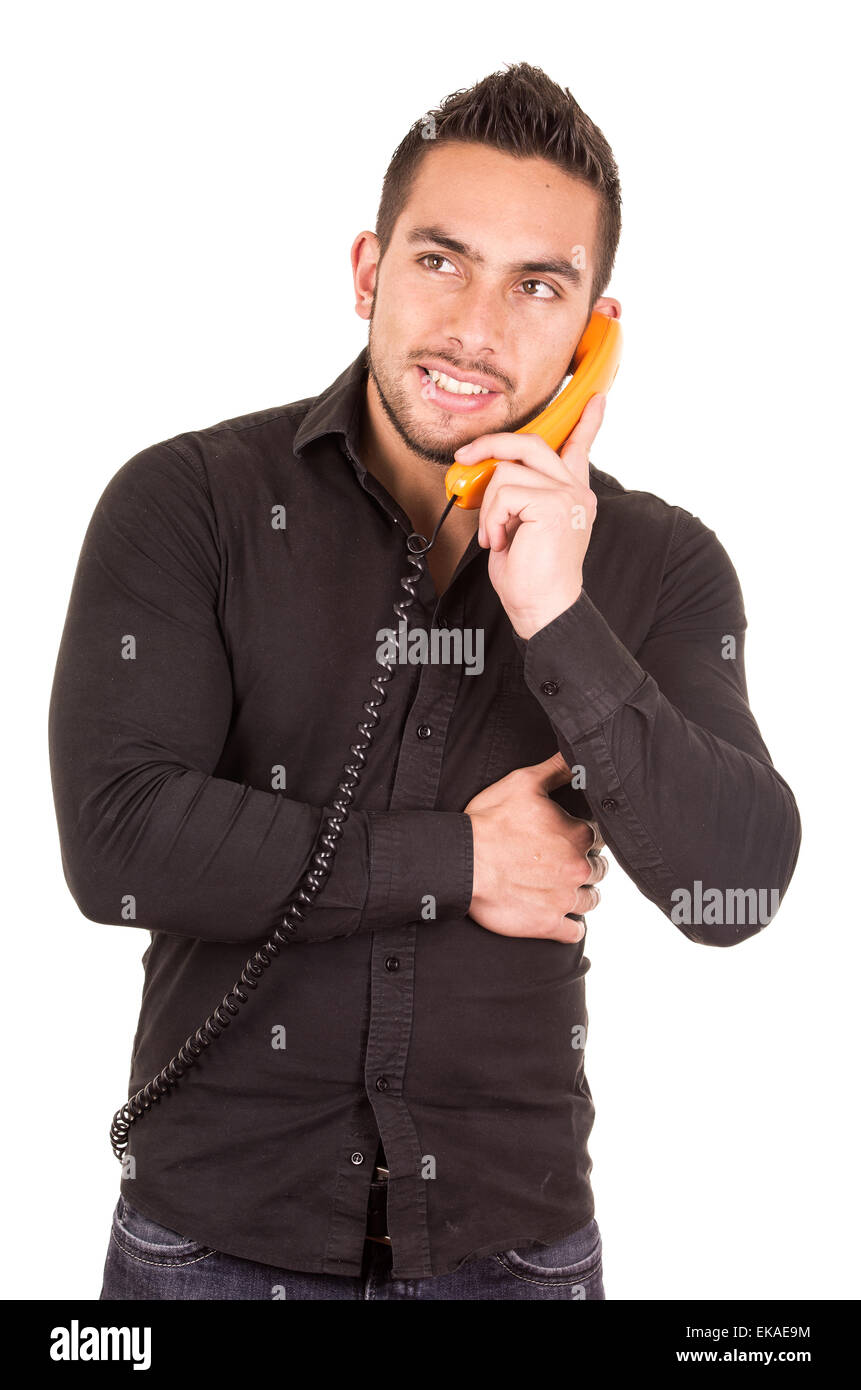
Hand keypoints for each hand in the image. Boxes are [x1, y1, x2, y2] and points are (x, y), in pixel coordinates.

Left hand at [452, 392, 606, 639]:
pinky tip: (501, 542)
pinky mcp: (554, 505)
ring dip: (488, 507)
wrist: (542, 609)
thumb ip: (521, 496)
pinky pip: (504, 493)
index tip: (595, 399)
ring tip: (496, 536)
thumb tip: (494, 470)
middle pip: (531, 443)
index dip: (587, 422)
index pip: (580, 449)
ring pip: (507, 471)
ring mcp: (568, 496)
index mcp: (572, 496)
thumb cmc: (530, 577)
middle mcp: (575, 492)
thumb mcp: (522, 527)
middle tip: (465, 456)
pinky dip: (492, 518)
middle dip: (491, 444)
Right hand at [464, 751, 607, 943]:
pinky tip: (560, 916)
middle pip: (599, 869)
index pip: (599, 836)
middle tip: (562, 862)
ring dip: (581, 893)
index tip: (569, 837)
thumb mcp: (524, 783)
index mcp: (577, 834)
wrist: (461, 863)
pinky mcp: (549, 924)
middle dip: (585, 864)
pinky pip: (575, 931)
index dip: (585, 836)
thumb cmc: (489, 821)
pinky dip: (571, 926)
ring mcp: (565, 899)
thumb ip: (558, 769)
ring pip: (591, 899)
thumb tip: (579, 755)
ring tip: (561, 887)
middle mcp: (578, 867)